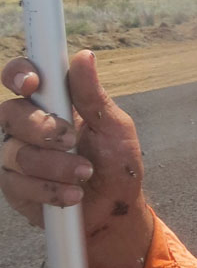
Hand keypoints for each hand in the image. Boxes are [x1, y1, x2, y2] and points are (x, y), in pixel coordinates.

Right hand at [0, 50, 144, 239]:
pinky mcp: (15, 188)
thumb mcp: (114, 127)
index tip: (32, 83)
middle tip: (70, 140)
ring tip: (84, 173)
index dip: (18, 74)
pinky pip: (18, 185)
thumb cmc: (115, 164)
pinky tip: (73, 195)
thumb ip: (93, 96)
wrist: (115, 210)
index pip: (20, 77)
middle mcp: (26, 126)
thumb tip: (84, 57)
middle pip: (9, 113)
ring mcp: (16, 157)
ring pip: (15, 153)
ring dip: (54, 165)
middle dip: (41, 127)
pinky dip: (49, 190)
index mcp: (50, 103)